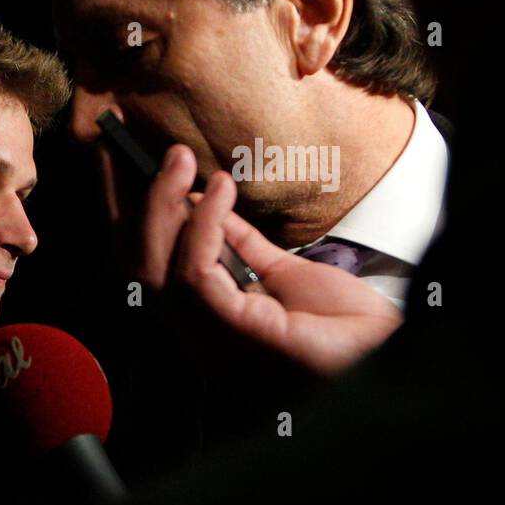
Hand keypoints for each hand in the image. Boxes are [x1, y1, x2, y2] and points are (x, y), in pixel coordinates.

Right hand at [138, 145, 403, 375]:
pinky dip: (203, 225)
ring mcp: (212, 336)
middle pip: (135, 266)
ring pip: (156, 267)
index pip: (148, 263)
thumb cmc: (341, 328)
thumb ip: (241, 246)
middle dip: (123, 203)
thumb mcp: (283, 275)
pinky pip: (197, 273)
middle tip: (122, 146)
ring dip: (163, 204)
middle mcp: (198, 332)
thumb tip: (206, 204)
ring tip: (178, 159)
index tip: (120, 163)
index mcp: (207, 319)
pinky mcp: (233, 331)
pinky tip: (220, 191)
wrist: (384, 358)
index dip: (128, 214)